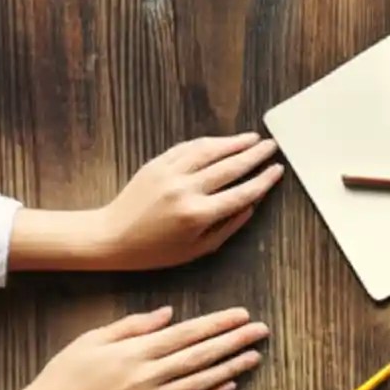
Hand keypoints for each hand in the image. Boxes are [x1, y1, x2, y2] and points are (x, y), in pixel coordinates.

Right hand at [0, 306, 268, 389]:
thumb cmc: (66, 374)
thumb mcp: (93, 338)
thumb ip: (133, 326)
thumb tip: (168, 314)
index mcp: (135, 351)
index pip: (187, 333)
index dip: (218, 324)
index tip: (242, 315)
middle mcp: (148, 376)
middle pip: (201, 355)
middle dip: (234, 341)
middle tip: (261, 331)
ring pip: (200, 382)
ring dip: (230, 368)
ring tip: (254, 357)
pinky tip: (229, 386)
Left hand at [90, 134, 284, 269]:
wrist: (113, 237)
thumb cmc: (155, 251)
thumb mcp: (197, 250)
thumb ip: (228, 227)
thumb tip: (251, 205)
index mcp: (198, 215)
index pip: (241, 193)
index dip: (263, 180)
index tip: (277, 170)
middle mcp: (186, 189)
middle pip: (230, 166)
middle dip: (254, 155)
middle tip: (271, 147)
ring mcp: (170, 173)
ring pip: (209, 150)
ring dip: (233, 142)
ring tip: (252, 138)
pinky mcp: (157, 164)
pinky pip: (187, 148)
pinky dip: (207, 143)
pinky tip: (221, 141)